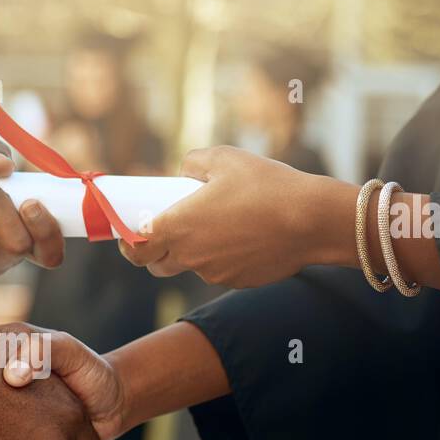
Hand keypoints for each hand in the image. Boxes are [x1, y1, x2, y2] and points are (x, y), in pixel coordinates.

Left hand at [119, 146, 343, 285]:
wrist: (311, 220)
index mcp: (178, 227)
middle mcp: (191, 257)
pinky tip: (246, 236)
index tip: (129, 235)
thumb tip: (183, 169)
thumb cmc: (267, 186)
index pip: (136, 249)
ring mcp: (214, 273)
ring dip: (194, 253)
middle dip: (156, 252)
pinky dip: (224, 258)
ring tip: (219, 225)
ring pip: (192, 267)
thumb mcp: (225, 158)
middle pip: (157, 265)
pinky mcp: (238, 281)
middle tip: (167, 232)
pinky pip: (221, 271)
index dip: (128, 245)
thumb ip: (194, 162)